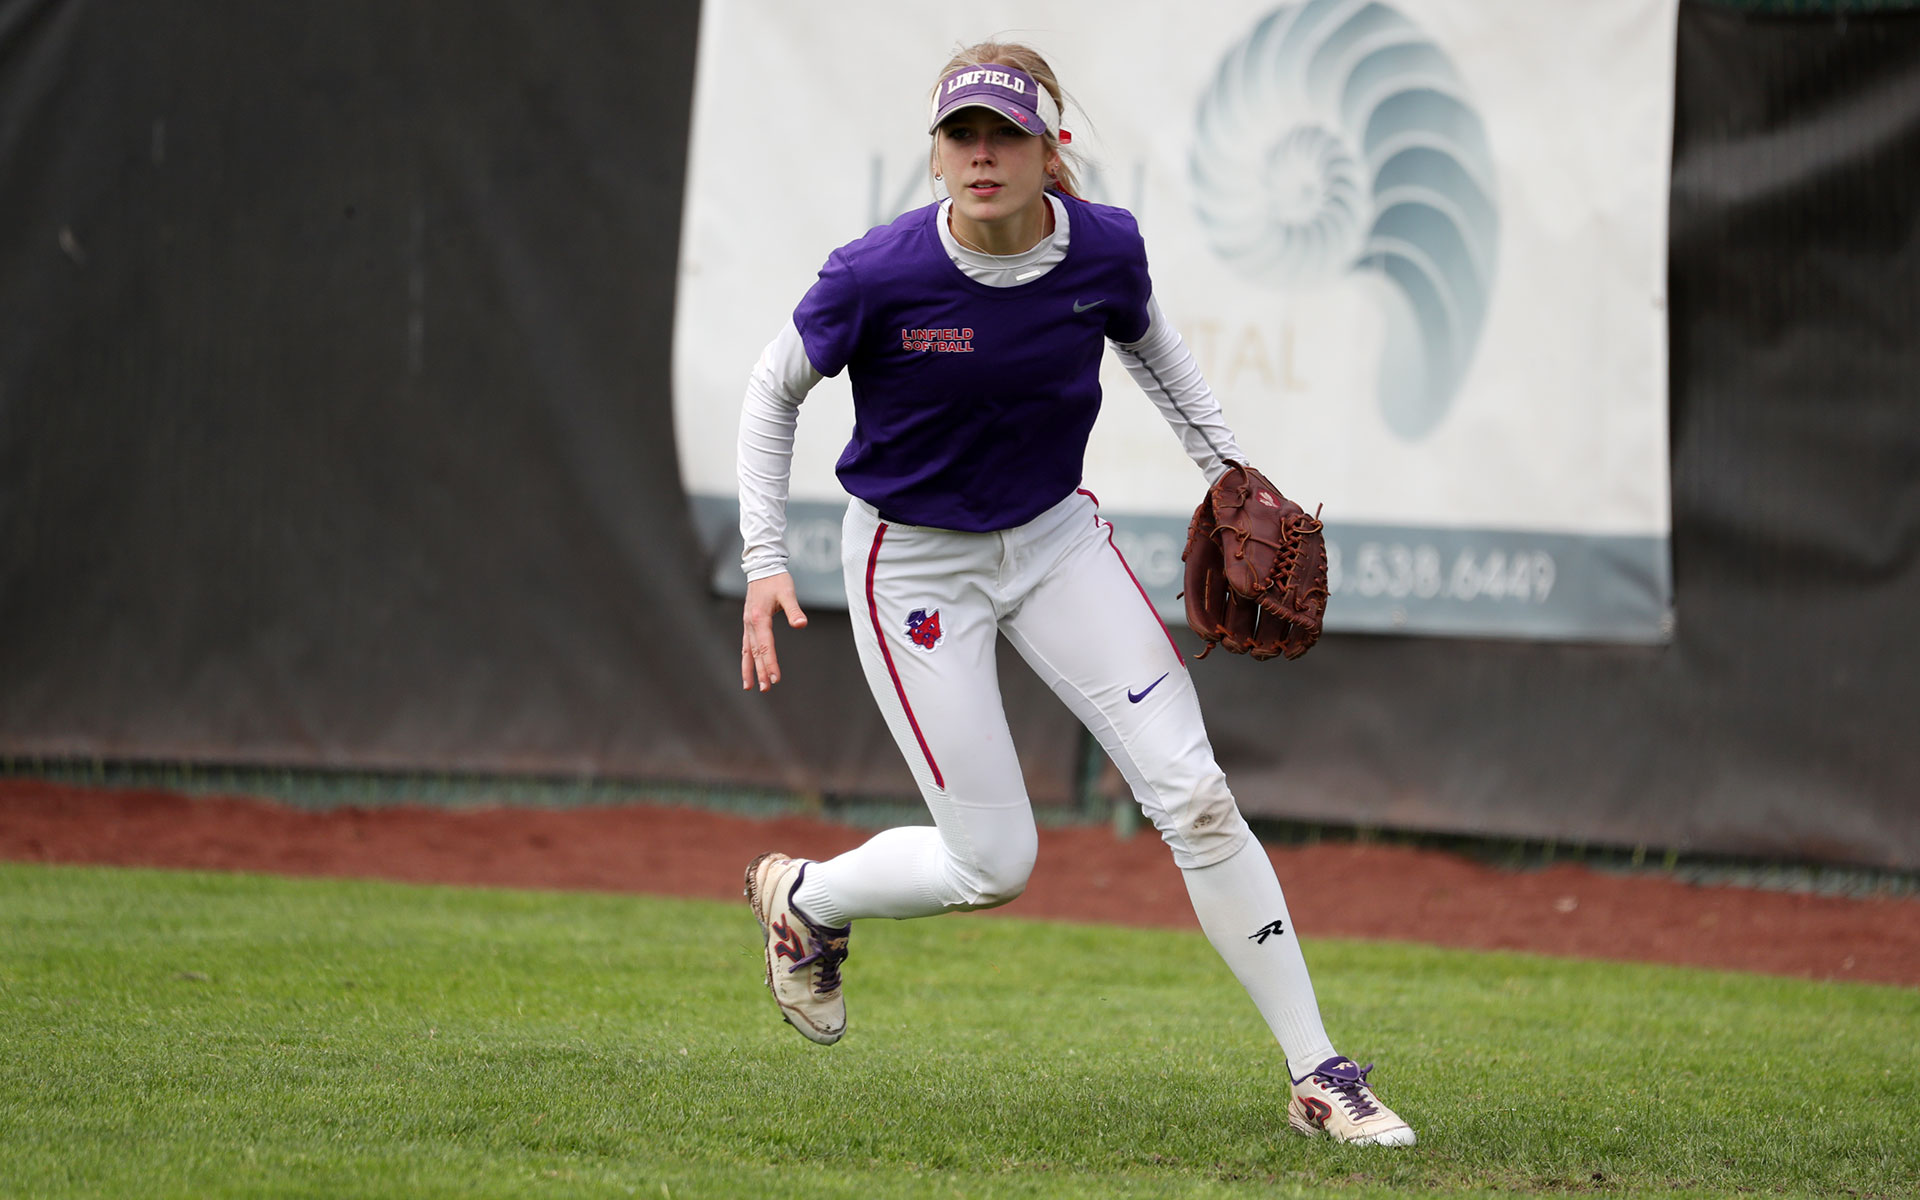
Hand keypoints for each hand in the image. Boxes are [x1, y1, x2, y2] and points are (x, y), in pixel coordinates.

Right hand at [741, 572, 807, 691]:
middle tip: (766, 689)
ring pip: (747, 651)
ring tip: (750, 687)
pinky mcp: (748, 623)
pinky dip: (747, 658)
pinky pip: (746, 645)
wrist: (762, 567)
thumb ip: (794, 610)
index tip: (775, 678)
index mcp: (759, 618)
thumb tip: (802, 625)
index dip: (770, 663)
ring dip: (749, 669)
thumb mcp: (788, 592)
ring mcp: (747, 624)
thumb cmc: (777, 580)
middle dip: (760, 671)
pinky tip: (748, 668)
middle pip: (756, 652)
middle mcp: (750, 623)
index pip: (766, 646)